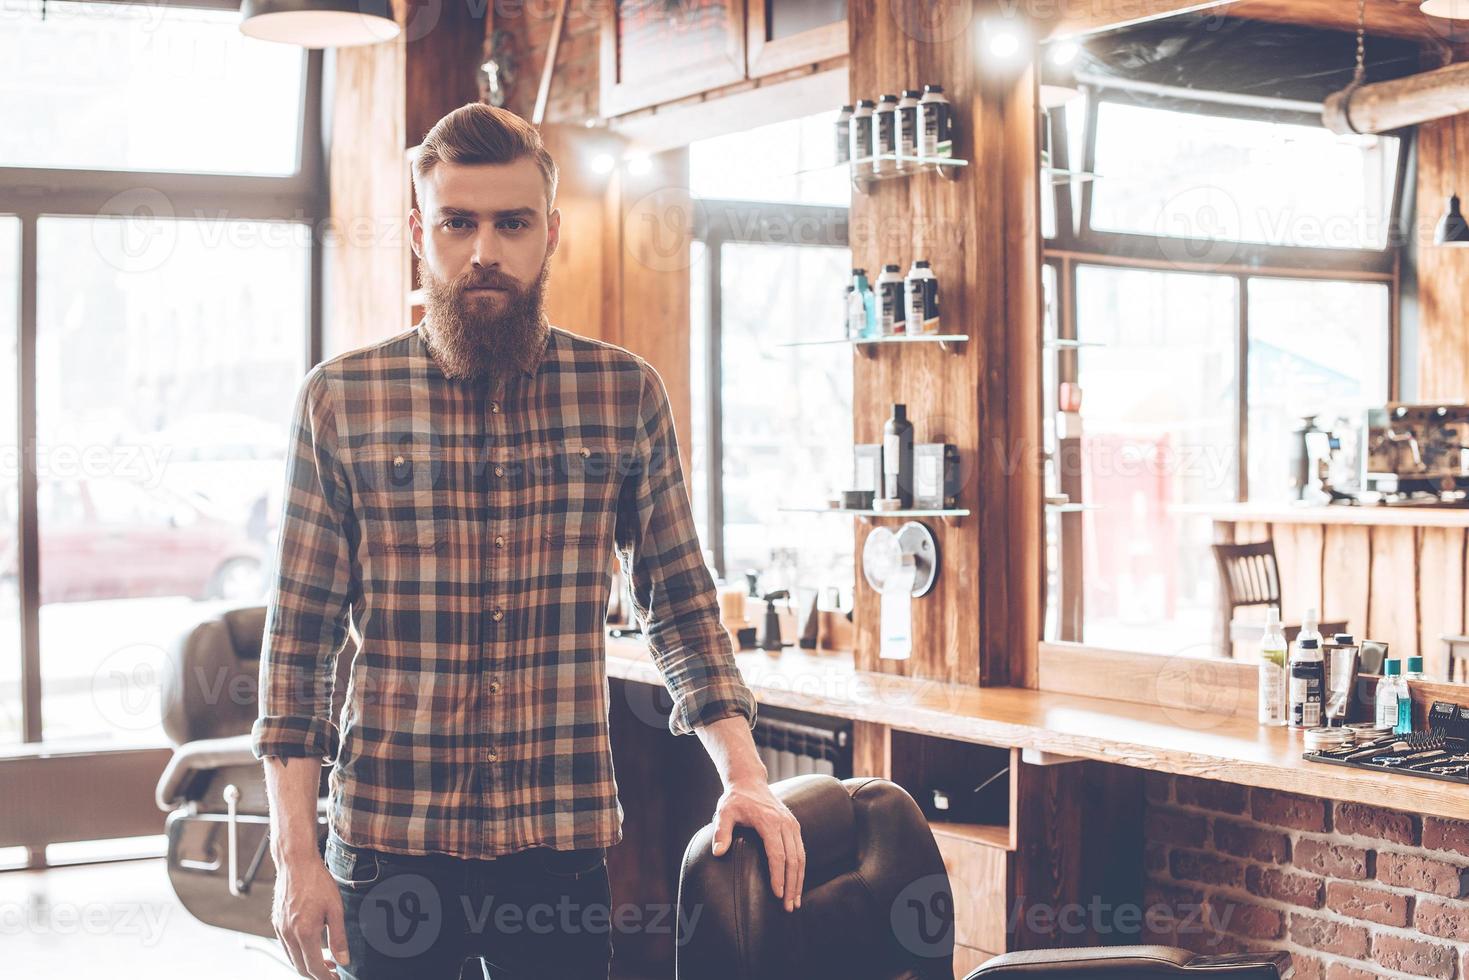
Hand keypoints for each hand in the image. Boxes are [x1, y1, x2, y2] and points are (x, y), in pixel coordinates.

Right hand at [272, 854, 350, 979]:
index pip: (314, 967)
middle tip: (333, 972)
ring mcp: (280, 929)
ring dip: (307, 964)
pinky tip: (311, 946)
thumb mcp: (336, 909)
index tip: (336, 979)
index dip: (326, 977)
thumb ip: (338, 937)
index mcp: (304, 933)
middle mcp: (289, 934)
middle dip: (317, 974)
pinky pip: (286, 946)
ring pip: (292, 958)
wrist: (296, 863)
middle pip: (300, 967)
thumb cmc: (317, 882)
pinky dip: (298, 953)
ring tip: (325, 960)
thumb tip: (343, 960)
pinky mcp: (276, 923)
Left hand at [709, 777, 805, 911]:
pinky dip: (801, 870)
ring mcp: (792, 825)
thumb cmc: (736, 799)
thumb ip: (721, 832)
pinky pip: (801, 851)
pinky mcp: (794, 827)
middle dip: (791, 885)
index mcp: (768, 821)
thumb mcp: (724, 812)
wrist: (750, 781)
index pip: (776, 854)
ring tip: (795, 902)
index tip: (777, 895)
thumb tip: (718, 852)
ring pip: (801, 857)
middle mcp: (784, 823)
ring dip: (799, 881)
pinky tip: (797, 885)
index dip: (778, 876)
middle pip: (792, 859)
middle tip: (788, 907)